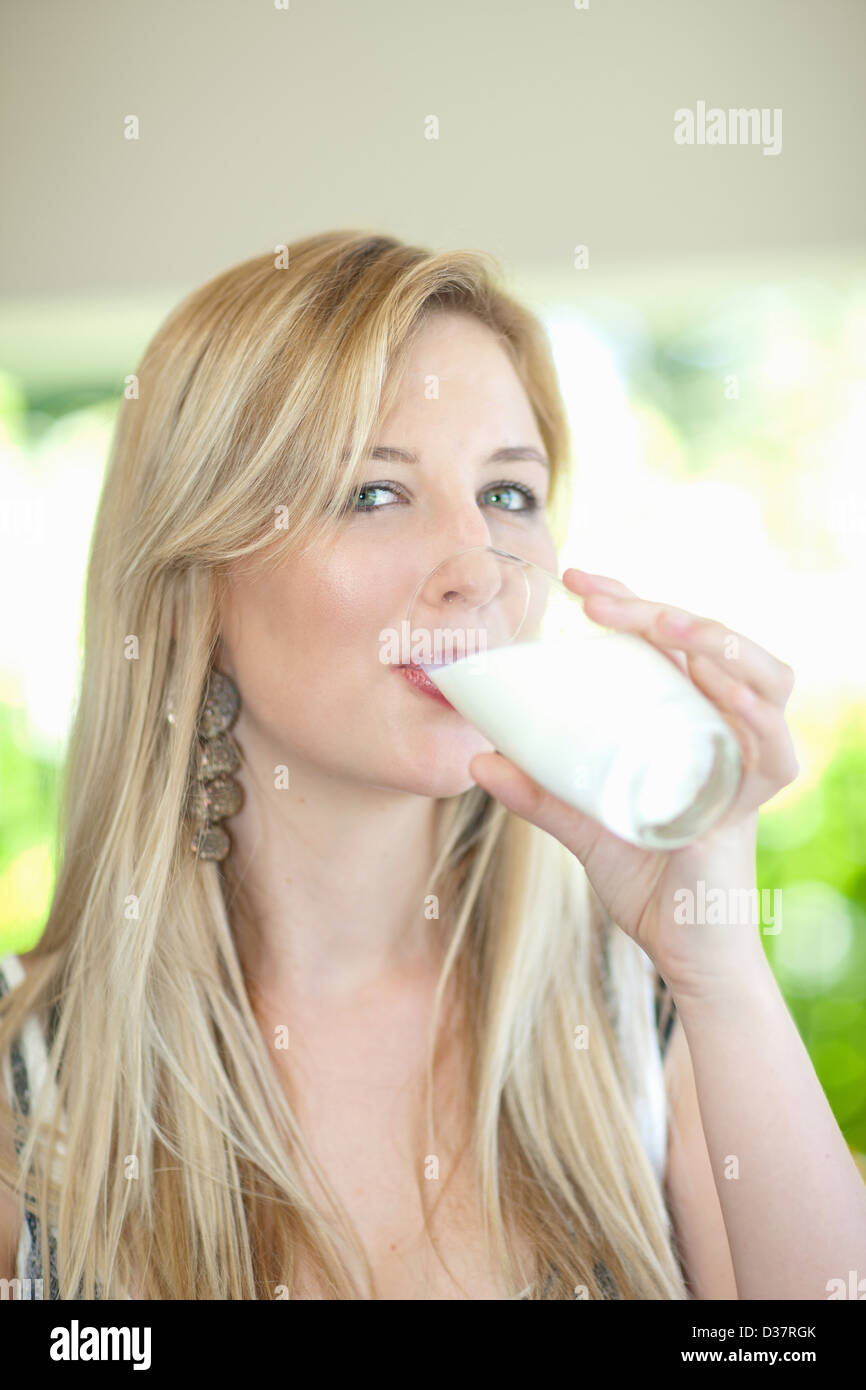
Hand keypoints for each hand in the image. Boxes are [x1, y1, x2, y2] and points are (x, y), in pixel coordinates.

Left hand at [467, 567, 799, 998]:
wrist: (681, 955)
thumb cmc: (647, 883)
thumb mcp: (583, 827)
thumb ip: (538, 794)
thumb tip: (476, 759)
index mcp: (692, 724)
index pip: (674, 644)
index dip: (634, 603)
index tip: (579, 581)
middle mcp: (728, 734)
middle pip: (717, 647)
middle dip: (664, 610)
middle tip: (599, 599)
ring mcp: (746, 766)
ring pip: (763, 679)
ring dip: (716, 642)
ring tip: (664, 622)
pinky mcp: (754, 806)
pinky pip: (769, 749)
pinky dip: (749, 712)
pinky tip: (715, 683)